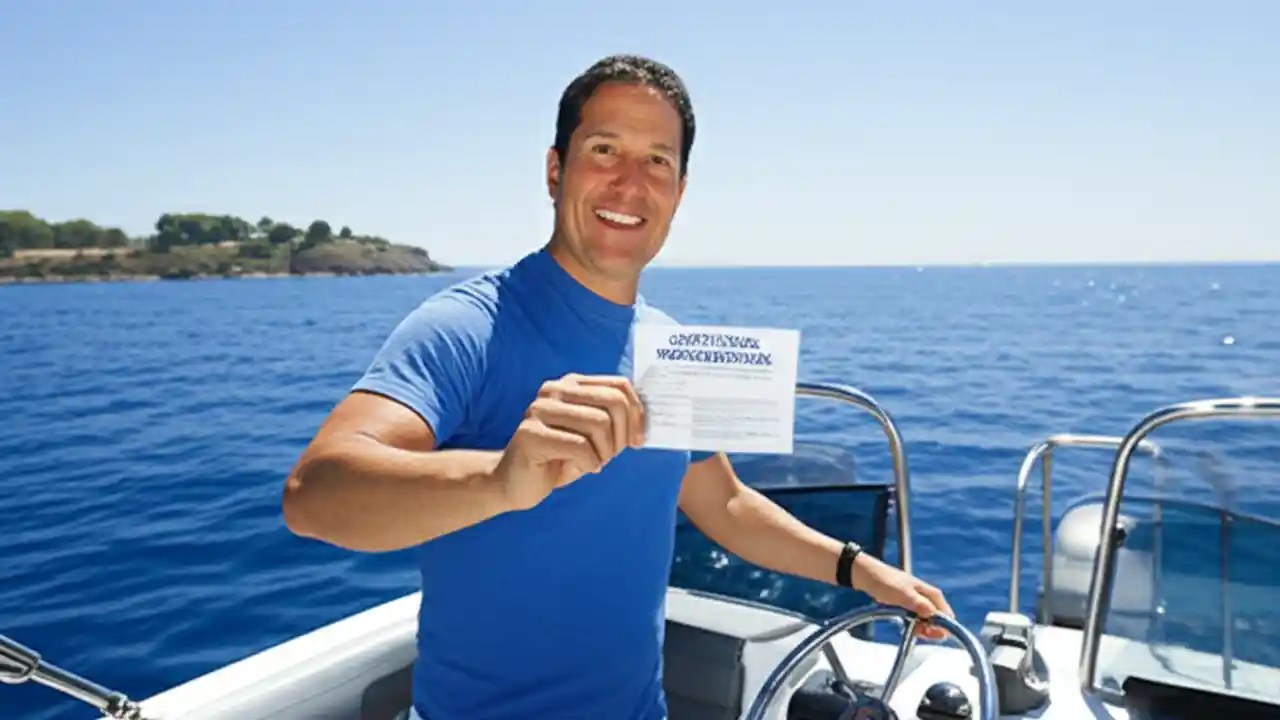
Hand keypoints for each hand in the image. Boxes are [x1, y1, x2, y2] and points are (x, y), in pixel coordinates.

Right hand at [494, 374, 645, 510]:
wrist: (514, 483)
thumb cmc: (559, 458)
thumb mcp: (592, 436)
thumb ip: (613, 420)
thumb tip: (645, 417)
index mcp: (572, 384)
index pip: (619, 386)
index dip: (636, 412)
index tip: (637, 439)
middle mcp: (555, 390)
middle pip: (613, 403)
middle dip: (621, 435)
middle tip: (611, 456)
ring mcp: (540, 410)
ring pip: (599, 424)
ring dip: (605, 452)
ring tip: (594, 462)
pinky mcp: (531, 434)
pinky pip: (580, 447)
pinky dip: (590, 463)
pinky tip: (581, 468)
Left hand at [853, 554, 953, 640]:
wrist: (866, 576)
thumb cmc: (885, 582)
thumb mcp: (903, 594)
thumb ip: (919, 604)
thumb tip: (934, 614)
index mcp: (932, 594)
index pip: (947, 616)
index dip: (942, 627)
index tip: (928, 632)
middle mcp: (928, 599)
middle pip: (938, 622)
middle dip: (930, 630)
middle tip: (917, 631)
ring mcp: (918, 604)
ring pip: (927, 623)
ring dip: (920, 629)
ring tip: (908, 626)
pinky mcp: (909, 608)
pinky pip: (916, 622)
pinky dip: (912, 626)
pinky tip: (904, 625)